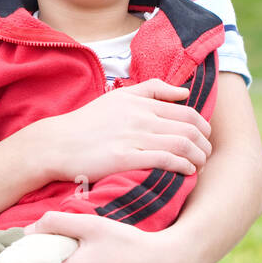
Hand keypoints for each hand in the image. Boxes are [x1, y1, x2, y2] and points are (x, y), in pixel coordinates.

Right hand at [34, 79, 211, 182]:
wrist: (56, 144)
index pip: (187, 112)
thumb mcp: (118, 97)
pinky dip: (182, 166)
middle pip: (190, 129)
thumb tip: (185, 92)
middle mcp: (141, 117)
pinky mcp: (125, 158)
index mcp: (141, 102)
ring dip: (198, 158)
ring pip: (182, 144)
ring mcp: (134, 137)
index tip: (203, 140)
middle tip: (205, 156)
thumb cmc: (87, 123)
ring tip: (198, 167)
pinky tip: (185, 172)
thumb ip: (152, 89)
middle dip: (205, 145)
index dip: (203, 128)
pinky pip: (165, 160)